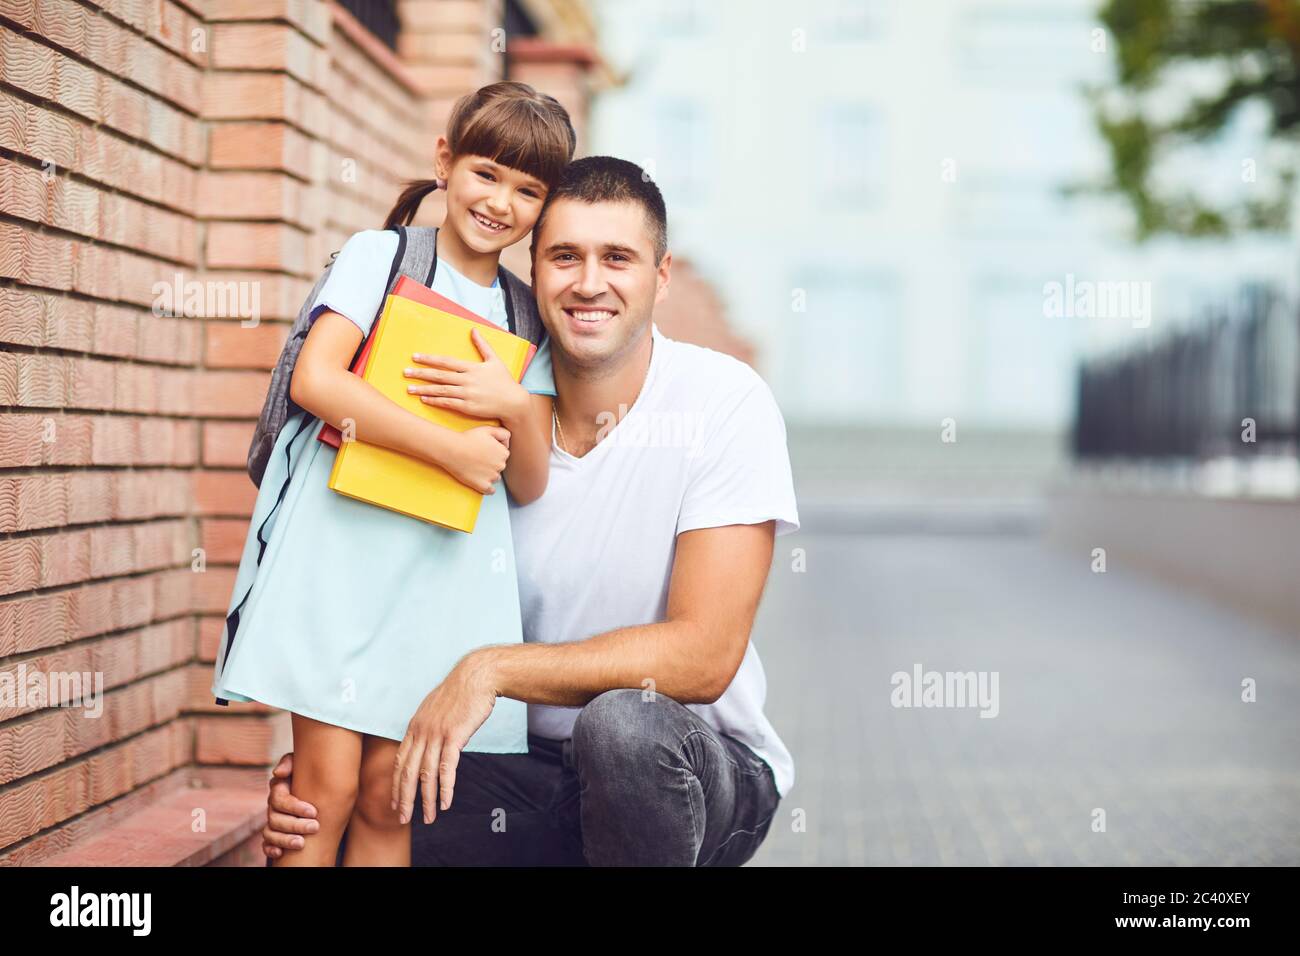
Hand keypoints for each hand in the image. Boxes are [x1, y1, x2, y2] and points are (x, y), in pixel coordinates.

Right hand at [261, 752, 320, 858]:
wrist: (322, 785)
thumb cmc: (312, 772)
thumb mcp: (304, 762)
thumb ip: (290, 762)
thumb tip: (277, 774)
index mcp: (279, 789)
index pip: (279, 799)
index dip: (295, 807)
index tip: (314, 811)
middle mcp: (274, 806)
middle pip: (276, 818)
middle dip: (295, 825)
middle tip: (315, 827)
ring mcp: (273, 821)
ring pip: (270, 833)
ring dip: (284, 840)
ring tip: (302, 843)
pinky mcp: (275, 834)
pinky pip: (267, 844)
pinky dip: (270, 849)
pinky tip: (280, 853)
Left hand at [392, 651, 499, 824]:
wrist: (477, 676)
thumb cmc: (461, 692)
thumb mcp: (436, 709)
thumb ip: (429, 727)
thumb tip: (429, 743)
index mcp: (415, 726)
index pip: (399, 762)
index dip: (396, 785)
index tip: (395, 802)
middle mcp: (421, 732)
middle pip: (408, 772)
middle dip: (405, 798)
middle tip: (403, 819)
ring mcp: (437, 734)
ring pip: (427, 774)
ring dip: (426, 799)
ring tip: (428, 818)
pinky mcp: (454, 736)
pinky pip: (447, 768)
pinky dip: (445, 789)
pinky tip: (445, 803)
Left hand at [405, 329, 528, 424]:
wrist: (514, 402)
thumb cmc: (504, 381)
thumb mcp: (494, 360)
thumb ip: (482, 345)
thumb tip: (473, 329)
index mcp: (472, 368)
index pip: (446, 361)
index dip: (430, 359)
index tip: (415, 357)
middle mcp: (468, 380)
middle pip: (440, 375)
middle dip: (421, 373)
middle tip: (405, 372)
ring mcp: (468, 394)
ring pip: (441, 390)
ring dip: (424, 388)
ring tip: (409, 388)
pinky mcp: (469, 407)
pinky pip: (448, 403)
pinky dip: (435, 401)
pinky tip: (424, 399)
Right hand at [446, 425, 510, 493]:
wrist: (452, 450)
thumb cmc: (468, 438)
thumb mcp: (488, 429)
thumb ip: (503, 433)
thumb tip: (508, 442)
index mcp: (504, 453)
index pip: (504, 454)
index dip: (494, 451)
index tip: (484, 450)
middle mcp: (501, 466)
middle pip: (500, 466)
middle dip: (492, 463)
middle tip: (479, 458)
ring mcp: (492, 477)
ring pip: (495, 477)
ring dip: (489, 474)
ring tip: (476, 467)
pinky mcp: (483, 486)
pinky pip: (491, 491)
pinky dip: (488, 488)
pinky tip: (481, 481)